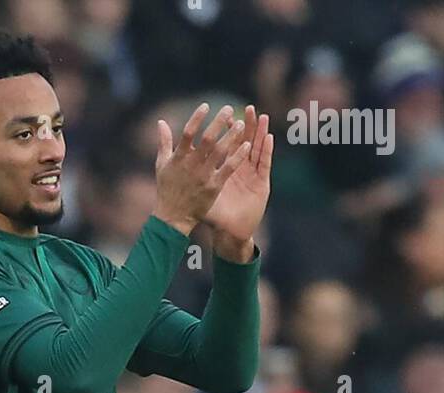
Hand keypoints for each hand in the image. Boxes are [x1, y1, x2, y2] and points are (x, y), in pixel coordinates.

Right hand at [153, 103, 251, 237]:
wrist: (173, 217)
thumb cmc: (167, 189)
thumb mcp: (162, 165)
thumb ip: (163, 142)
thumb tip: (161, 121)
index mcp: (179, 158)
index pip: (188, 133)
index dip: (197, 118)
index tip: (206, 105)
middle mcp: (192, 165)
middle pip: (207, 139)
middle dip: (219, 122)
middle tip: (229, 108)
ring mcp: (203, 176)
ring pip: (220, 152)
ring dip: (231, 136)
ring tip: (241, 123)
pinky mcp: (213, 187)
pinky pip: (228, 169)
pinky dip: (237, 157)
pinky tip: (247, 145)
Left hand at [204, 106, 272, 247]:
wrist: (230, 233)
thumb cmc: (216, 216)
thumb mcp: (202, 194)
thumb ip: (192, 180)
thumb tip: (174, 169)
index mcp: (227, 170)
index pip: (229, 146)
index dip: (229, 130)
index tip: (227, 114)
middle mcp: (242, 170)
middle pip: (246, 143)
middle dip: (247, 126)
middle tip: (248, 108)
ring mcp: (253, 176)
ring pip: (258, 150)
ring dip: (260, 133)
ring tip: (262, 117)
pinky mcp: (262, 184)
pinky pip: (265, 165)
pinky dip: (267, 151)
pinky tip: (269, 137)